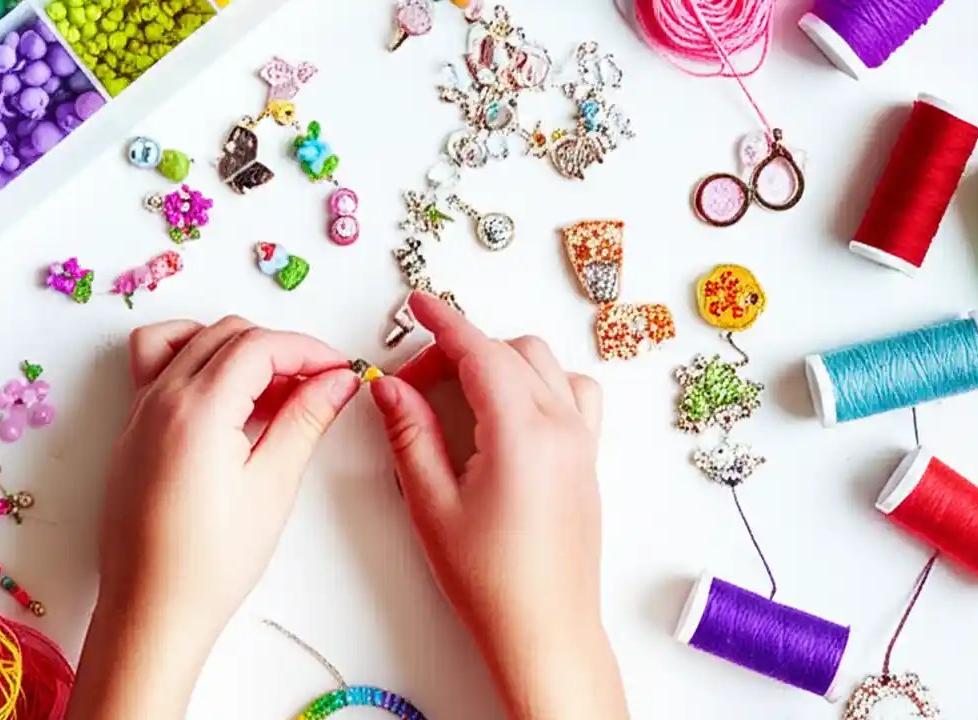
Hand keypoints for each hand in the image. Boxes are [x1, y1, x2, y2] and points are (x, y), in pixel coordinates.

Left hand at [69, 318, 358, 719]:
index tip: (340, 370)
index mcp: (197, 409)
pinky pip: (158, 365)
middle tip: (319, 384)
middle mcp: (160, 399)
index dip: (308, 350)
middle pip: (227, 334)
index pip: (260, 345)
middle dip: (279, 348)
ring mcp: (139, 413)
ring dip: (236, 348)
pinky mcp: (132, 431)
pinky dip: (194, 360)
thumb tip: (337, 381)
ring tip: (271, 389)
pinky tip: (224, 397)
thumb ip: (305, 420)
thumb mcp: (272, 486)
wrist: (151, 611)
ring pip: (190, 341)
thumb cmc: (209, 563)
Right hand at [371, 293, 627, 719]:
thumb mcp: (432, 504)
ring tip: (463, 390)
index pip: (480, 351)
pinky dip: (540, 381)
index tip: (418, 304)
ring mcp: (582, 442)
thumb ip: (410, 434)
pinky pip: (573, 393)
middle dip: (461, 349)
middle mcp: (561, 427)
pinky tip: (510, 410)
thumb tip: (389, 387)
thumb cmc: (490, 581)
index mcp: (522, 433)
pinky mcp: (588, 460)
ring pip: (546, 365)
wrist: (545, 630)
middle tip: (415, 381)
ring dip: (503, 360)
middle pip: (510, 352)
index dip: (444, 321)